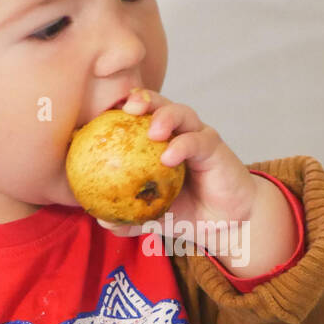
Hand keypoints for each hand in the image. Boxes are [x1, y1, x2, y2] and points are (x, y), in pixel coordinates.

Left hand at [94, 88, 259, 248]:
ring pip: (181, 113)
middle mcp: (177, 132)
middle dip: (141, 98)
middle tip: (126, 109)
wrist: (224, 224)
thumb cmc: (187, 212)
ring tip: (152, 131)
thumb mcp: (154, 218)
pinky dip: (182, 145)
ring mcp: (196, 136)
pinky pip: (197, 140)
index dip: (118, 110)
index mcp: (157, 142)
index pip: (136, 117)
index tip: (99, 116)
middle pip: (158, 103)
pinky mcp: (214, 147)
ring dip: (165, 116)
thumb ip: (130, 218)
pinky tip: (169, 157)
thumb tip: (101, 220)